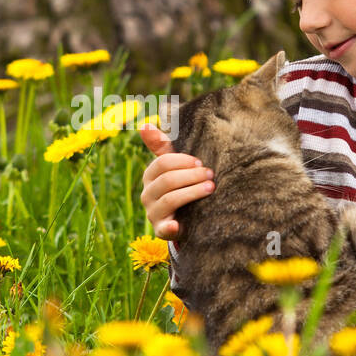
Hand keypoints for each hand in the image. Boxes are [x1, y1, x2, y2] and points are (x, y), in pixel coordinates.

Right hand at [138, 124, 214, 240]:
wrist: (184, 217)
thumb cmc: (180, 184)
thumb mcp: (172, 166)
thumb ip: (162, 146)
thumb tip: (144, 125)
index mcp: (149, 176)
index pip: (162, 164)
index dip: (182, 161)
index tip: (201, 162)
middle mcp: (147, 194)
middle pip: (167, 181)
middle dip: (191, 176)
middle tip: (211, 174)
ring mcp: (153, 213)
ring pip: (170, 200)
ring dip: (192, 192)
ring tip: (211, 188)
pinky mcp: (161, 230)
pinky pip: (163, 229)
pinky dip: (169, 227)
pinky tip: (177, 225)